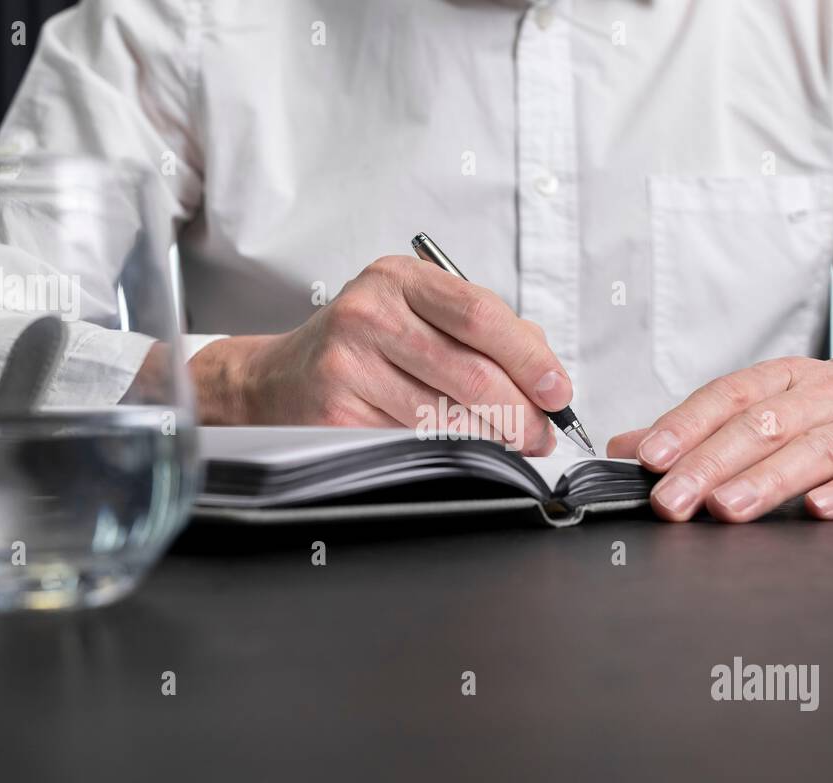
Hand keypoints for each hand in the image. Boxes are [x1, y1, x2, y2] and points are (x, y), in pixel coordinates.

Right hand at [187, 256, 570, 453]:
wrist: (275, 380)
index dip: (529, 358)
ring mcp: (349, 363)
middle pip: (472, 372)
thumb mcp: (413, 315)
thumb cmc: (359, 348)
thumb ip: (482, 331)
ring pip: (448, 416)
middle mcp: (370, 313)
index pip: (481, 315)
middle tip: (540, 434)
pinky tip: (461, 452)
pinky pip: (414, 442)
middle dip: (520, 413)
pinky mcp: (337, 411)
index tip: (557, 390)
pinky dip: (450, 453)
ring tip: (509, 445)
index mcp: (398, 279)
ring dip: (492, 440)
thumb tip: (545, 374)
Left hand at [608, 351, 832, 521]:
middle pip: (762, 426)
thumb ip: (706, 429)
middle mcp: (829, 396)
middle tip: (669, 501)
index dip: (685, 425)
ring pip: (815, 450)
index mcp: (790, 380)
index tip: (647, 456)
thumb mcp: (781, 407)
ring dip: (766, 480)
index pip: (728, 396)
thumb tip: (626, 447)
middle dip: (709, 464)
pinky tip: (822, 510)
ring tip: (726, 509)